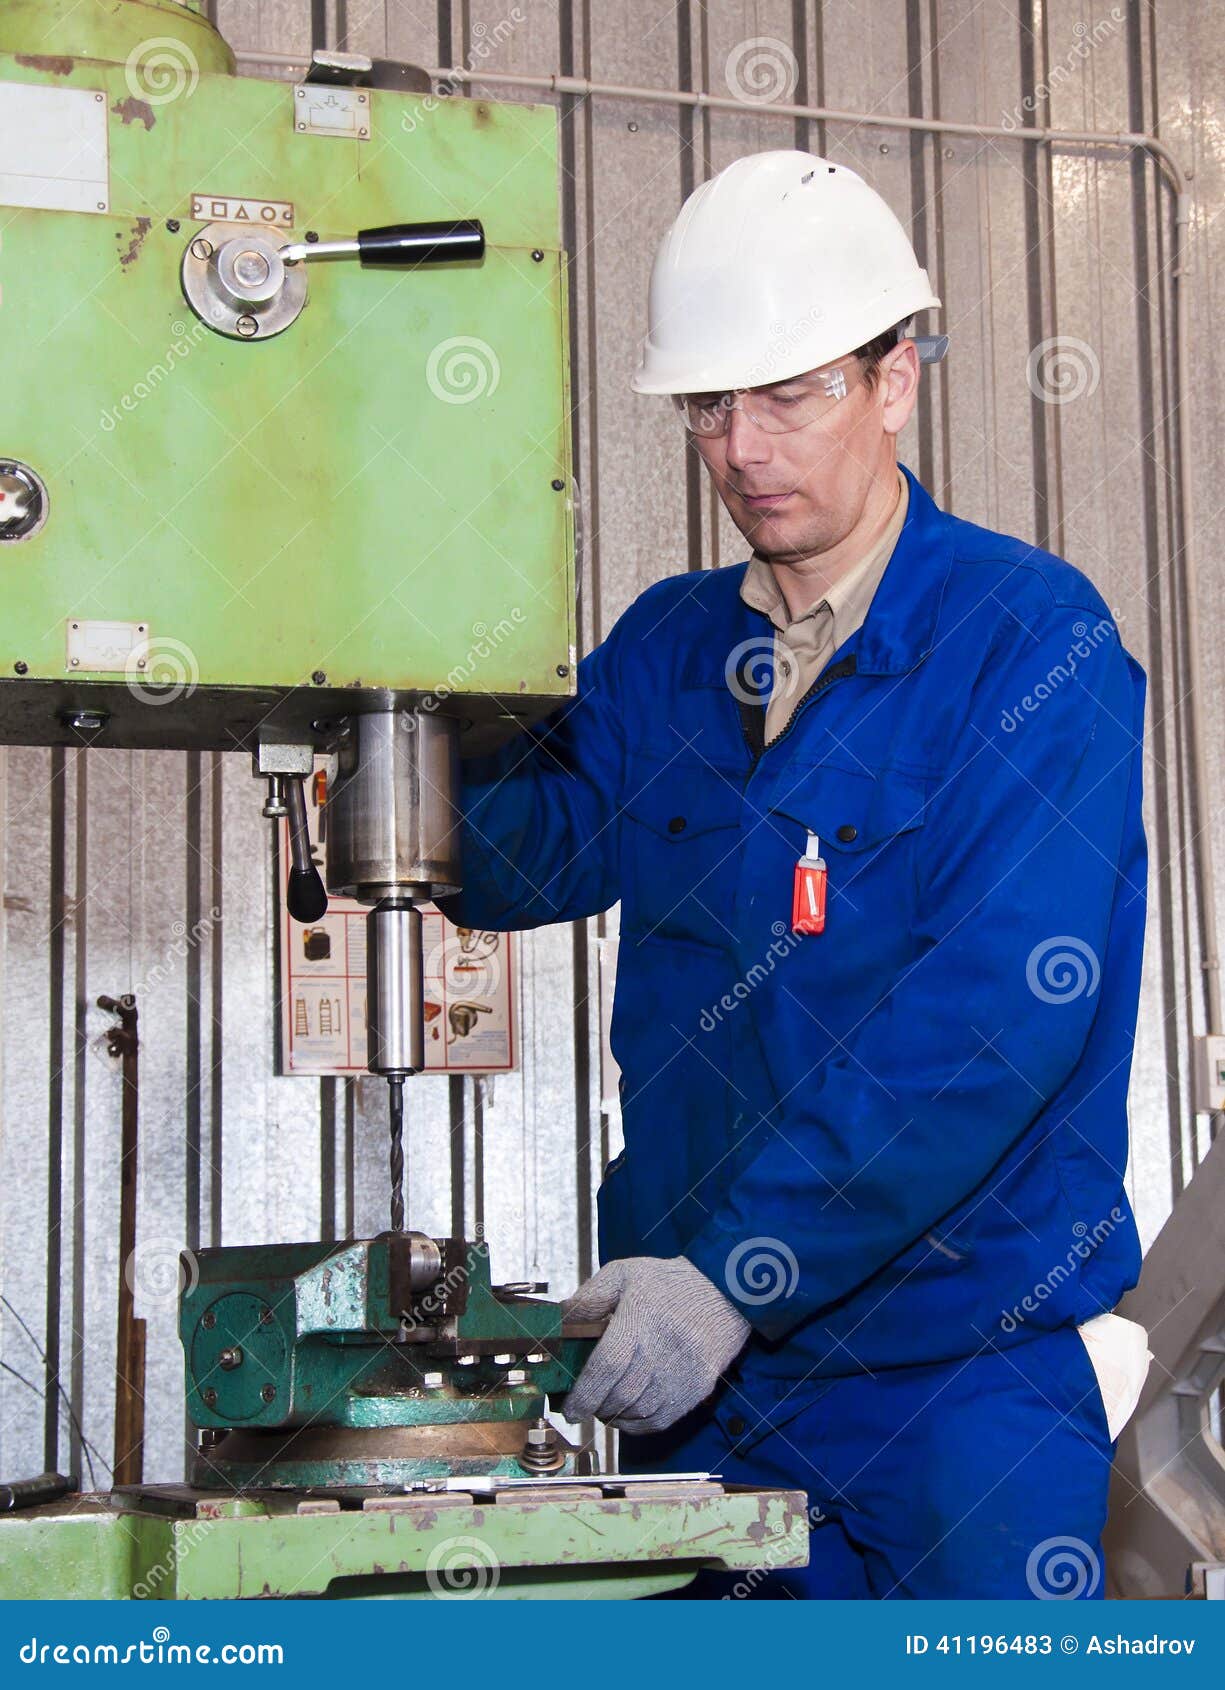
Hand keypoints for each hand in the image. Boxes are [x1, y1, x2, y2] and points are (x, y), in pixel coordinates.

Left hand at [561, 1256, 750, 1433]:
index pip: (604, 1369)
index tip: (569, 1409)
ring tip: (604, 1404)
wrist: (725, 1291)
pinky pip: (659, 1421)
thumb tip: (560, 1318)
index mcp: (639, 1322)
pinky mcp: (695, 1389)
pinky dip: (637, 1424)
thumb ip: (590, 1296)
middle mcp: (660, 1352)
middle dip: (594, 1406)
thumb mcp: (625, 1274)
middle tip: (582, 1404)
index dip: (583, 1395)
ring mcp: (680, 1374)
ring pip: (636, 1412)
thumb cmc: (671, 1282)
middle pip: (618, 1396)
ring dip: (613, 1415)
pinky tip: (627, 1412)